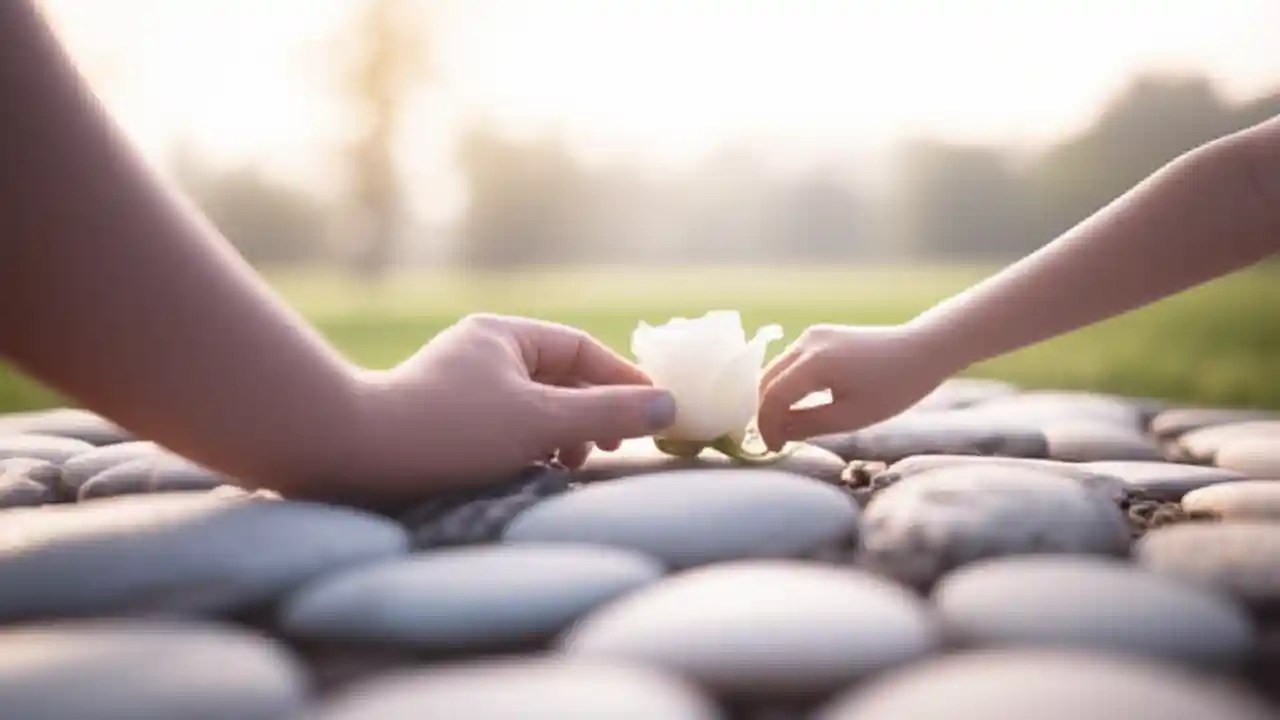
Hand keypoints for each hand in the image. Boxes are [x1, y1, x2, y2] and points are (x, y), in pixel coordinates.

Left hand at [338, 314, 675, 498]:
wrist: (347, 456)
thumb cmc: (447, 431)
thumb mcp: (539, 422)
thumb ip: (606, 414)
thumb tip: (668, 406)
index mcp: (504, 336)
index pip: (580, 350)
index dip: (621, 380)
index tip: (653, 414)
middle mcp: (481, 354)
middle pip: (557, 378)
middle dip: (589, 414)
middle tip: (609, 448)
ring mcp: (458, 389)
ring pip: (529, 407)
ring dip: (557, 436)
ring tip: (564, 466)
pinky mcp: (440, 424)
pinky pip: (501, 429)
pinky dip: (524, 449)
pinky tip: (525, 474)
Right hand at [756, 324, 953, 450]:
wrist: (924, 349)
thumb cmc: (894, 387)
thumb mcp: (851, 417)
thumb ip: (808, 425)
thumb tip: (777, 433)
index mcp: (814, 362)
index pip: (773, 397)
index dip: (767, 426)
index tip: (775, 449)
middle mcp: (807, 342)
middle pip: (767, 380)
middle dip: (765, 412)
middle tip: (776, 440)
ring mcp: (813, 335)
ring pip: (777, 370)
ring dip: (776, 398)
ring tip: (787, 426)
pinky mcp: (821, 335)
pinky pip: (792, 362)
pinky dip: (788, 384)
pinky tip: (800, 404)